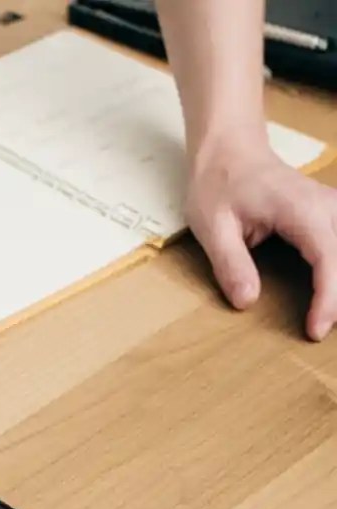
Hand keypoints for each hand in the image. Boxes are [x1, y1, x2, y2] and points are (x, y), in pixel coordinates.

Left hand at [185, 138, 336, 340]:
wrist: (229, 150)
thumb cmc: (218, 183)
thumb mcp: (212, 226)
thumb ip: (230, 264)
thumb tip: (247, 301)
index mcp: (302, 211)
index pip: (328, 261)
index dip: (327, 300)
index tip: (315, 331)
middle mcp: (328, 208)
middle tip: (321, 331)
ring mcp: (334, 209)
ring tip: (327, 315)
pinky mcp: (331, 214)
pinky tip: (330, 292)